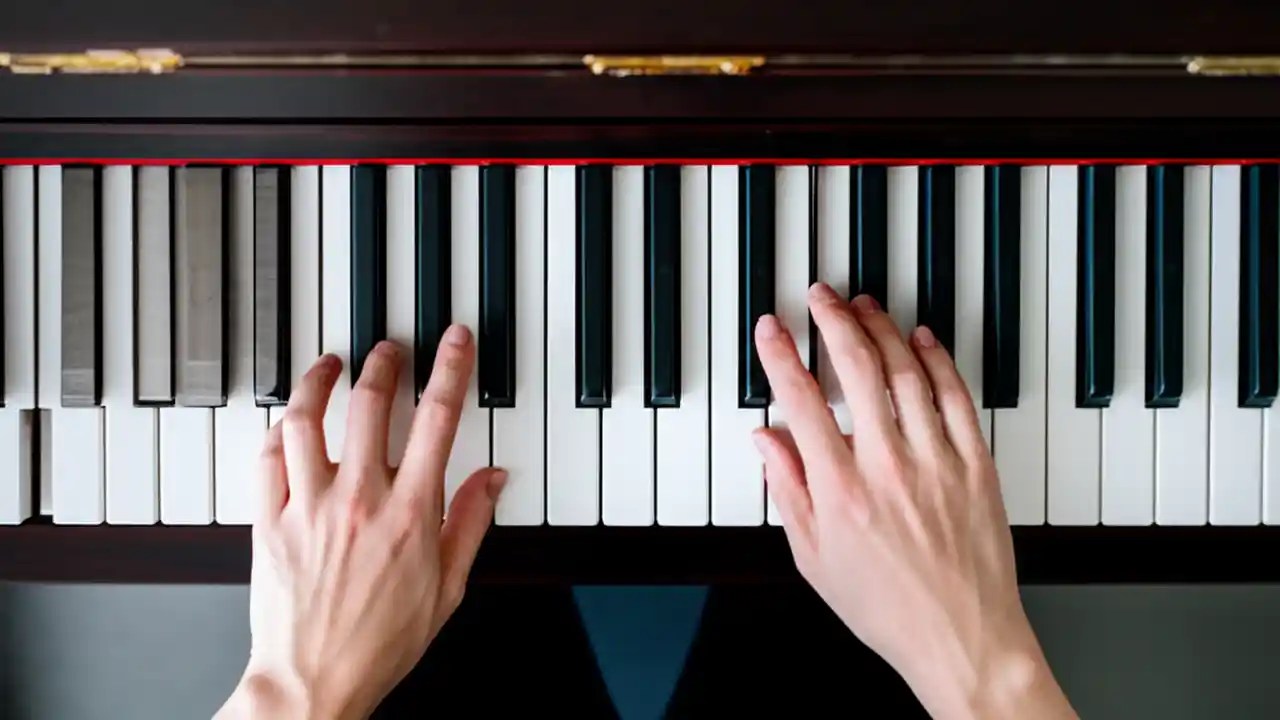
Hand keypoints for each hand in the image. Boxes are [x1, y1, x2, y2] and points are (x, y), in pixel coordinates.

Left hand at [215, 327, 505, 719]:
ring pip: (307, 419)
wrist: (314, 683)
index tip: (455, 342)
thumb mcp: (448, 588)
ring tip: (330, 366)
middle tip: (389, 350)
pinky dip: (279, 429)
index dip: (452, 370)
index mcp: (410, 514)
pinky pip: (267, 457)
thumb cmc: (380, 644)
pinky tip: (290, 421)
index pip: (438, 420)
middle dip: (384, 364)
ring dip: (320, 381)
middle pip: (370, 404)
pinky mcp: (270, 521)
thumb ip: (470, 525)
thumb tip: (492, 481)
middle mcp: (359, 499)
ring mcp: (309, 506)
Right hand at [753, 284, 1075, 719]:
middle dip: (833, 320)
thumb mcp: (814, 559)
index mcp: (841, 491)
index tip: (772, 329)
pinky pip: (956, 397)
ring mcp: (937, 462)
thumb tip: (766, 440)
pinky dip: (937, 361)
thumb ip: (787, 492)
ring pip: (907, 372)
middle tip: (819, 297)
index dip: (782, 355)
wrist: (962, 638)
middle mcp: (888, 467)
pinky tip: (921, 340)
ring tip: (863, 306)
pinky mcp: (976, 465)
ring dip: (882, 329)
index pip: (802, 401)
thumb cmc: (887, 607)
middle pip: (857, 369)